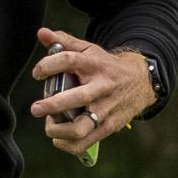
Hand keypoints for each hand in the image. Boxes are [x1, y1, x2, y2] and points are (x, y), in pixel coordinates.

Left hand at [31, 27, 155, 155]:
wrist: (141, 82)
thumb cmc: (106, 66)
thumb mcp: (89, 50)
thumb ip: (64, 42)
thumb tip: (42, 33)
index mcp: (94, 65)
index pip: (68, 61)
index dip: (48, 66)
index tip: (38, 74)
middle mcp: (101, 87)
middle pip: (76, 98)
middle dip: (52, 105)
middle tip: (35, 108)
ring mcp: (106, 109)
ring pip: (80, 127)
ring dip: (58, 130)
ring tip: (49, 124)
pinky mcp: (109, 126)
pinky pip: (85, 142)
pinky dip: (67, 145)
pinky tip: (58, 138)